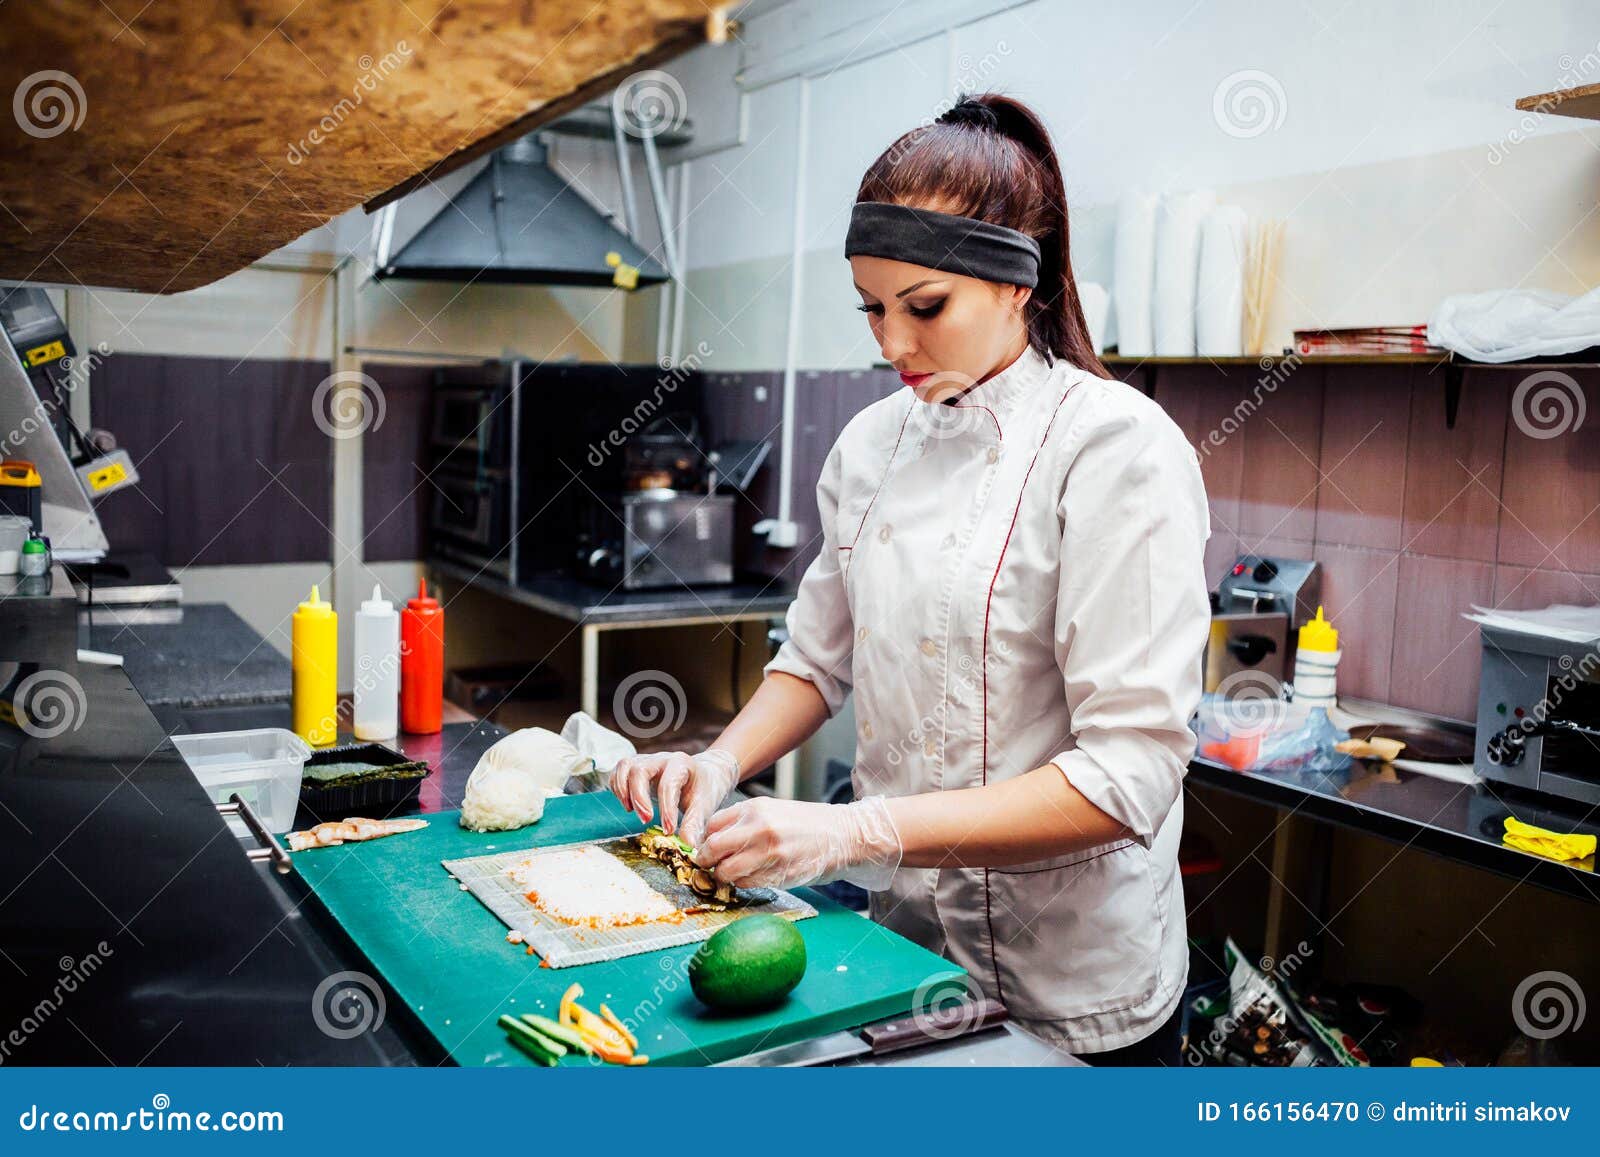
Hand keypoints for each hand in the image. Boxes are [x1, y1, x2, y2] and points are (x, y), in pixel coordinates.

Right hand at [608, 748, 740, 846]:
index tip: (668, 831)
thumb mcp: (704, 805)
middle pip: (639, 770)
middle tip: (646, 820)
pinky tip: (629, 805)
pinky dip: (617, 788)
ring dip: (623, 790)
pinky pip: (619, 772)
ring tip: (631, 811)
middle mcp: (661, 759)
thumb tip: (687, 846)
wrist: (704, 773)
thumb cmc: (703, 789)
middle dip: (639, 797)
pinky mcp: (636, 766)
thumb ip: (694, 824)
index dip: (666, 810)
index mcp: (681, 764)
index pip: (668, 785)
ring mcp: (647, 760)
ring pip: (625, 767)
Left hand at [695, 796, 901, 890]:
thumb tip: (710, 840)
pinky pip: (746, 885)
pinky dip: (744, 885)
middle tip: (711, 866)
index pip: (710, 826)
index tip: (707, 850)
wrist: (844, 835)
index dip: (704, 841)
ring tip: (735, 874)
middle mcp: (758, 828)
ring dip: (725, 877)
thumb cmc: (806, 824)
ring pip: (725, 872)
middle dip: (706, 861)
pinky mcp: (779, 874)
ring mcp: (768, 852)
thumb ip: (743, 821)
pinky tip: (754, 878)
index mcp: (754, 808)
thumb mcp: (772, 810)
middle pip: (710, 849)